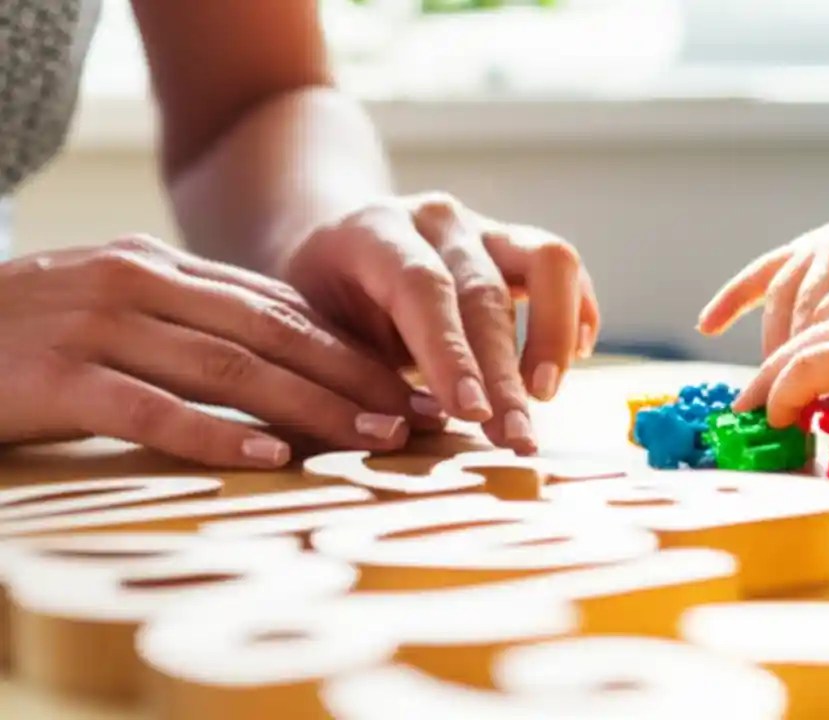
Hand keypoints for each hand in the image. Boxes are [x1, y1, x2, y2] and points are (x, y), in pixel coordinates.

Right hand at [0, 236, 429, 467]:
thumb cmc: (29, 333)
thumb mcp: (116, 309)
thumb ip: (192, 323)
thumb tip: (287, 362)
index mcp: (159, 266)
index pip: (279, 309)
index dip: (350, 349)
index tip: (409, 385)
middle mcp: (137, 284)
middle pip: (271, 335)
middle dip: (353, 378)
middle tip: (416, 417)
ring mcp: (96, 326)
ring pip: (228, 369)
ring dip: (312, 406)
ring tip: (372, 438)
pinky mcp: (56, 376)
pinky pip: (150, 409)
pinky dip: (215, 434)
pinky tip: (270, 456)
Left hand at [280, 194, 598, 453]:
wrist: (333, 244)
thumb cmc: (320, 302)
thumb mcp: (311, 332)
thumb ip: (352, 373)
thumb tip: (405, 431)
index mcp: (374, 232)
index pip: (423, 287)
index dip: (451, 352)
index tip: (470, 414)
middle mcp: (437, 219)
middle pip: (484, 292)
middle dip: (503, 373)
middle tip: (514, 438)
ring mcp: (484, 226)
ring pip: (547, 262)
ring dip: (552, 336)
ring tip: (544, 395)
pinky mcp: (516, 245)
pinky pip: (564, 270)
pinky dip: (576, 314)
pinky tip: (572, 361)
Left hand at [732, 268, 828, 425]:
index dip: (814, 342)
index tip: (798, 372)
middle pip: (808, 327)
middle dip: (777, 363)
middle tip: (756, 396)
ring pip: (796, 350)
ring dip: (768, 385)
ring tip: (752, 414)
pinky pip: (803, 373)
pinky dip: (783, 396)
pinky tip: (779, 419)